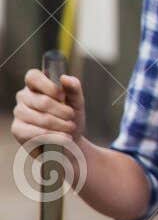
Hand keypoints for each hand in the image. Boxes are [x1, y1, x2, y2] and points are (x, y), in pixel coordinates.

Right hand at [12, 68, 88, 190]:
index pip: (33, 76)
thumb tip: (65, 78)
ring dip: (61, 126)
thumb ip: (74, 89)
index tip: (62, 96)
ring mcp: (19, 113)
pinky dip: (54, 137)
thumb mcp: (77, 103)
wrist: (70, 143)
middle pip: (42, 101)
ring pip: (42, 118)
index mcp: (37, 85)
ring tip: (69, 129)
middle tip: (72, 118)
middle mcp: (24, 97)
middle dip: (64, 112)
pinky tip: (63, 138)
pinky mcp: (18, 130)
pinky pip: (35, 133)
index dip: (48, 86)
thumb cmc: (71, 119)